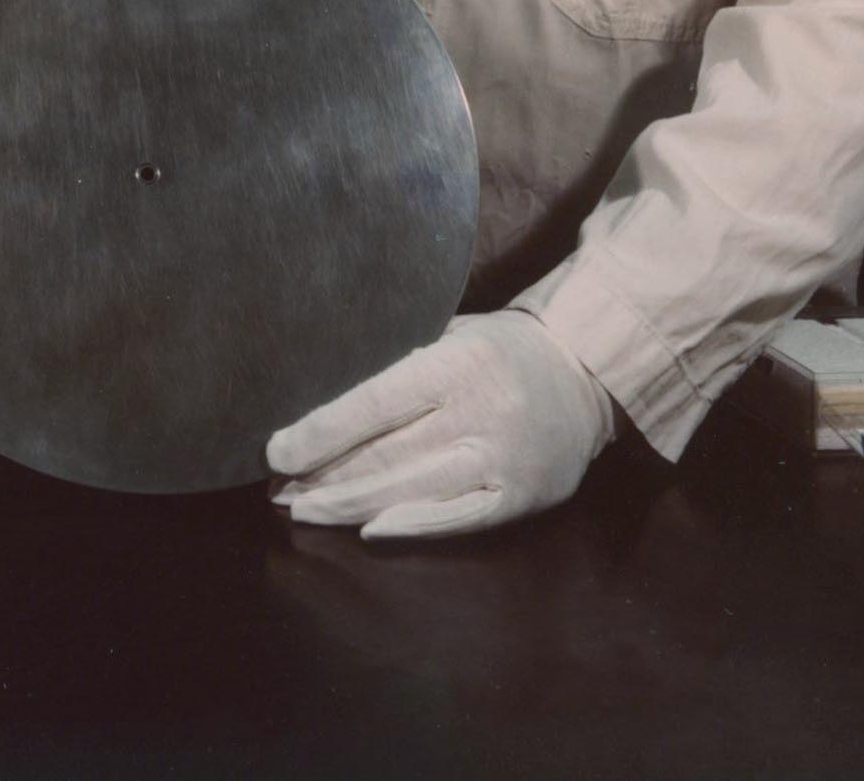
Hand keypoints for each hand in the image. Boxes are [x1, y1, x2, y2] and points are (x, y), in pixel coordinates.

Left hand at [268, 310, 614, 541]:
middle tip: (277, 491)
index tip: (276, 453)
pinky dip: (411, 526)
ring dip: (350, 505)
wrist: (587, 374)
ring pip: (413, 491)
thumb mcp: (449, 333)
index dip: (320, 434)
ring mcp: (505, 461)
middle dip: (324, 476)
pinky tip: (368, 529)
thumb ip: (397, 362)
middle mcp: (483, 415)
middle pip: (387, 455)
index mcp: (457, 364)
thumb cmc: (498, 350)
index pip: (373, 404)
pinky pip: (458, 519)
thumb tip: (320, 400)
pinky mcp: (523, 497)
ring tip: (303, 511)